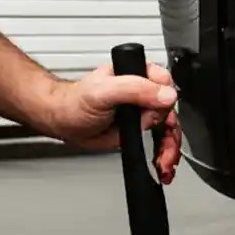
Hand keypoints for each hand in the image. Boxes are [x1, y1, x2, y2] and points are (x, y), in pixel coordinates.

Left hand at [42, 63, 181, 183]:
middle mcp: (145, 90)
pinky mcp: (141, 127)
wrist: (64, 122)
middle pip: (171, 110)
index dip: (163, 102)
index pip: (167, 85)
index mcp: (140, 73)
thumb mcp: (105, 91)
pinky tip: (163, 161)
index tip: (152, 116)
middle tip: (158, 143)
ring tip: (164, 160)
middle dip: (169, 131)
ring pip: (169, 127)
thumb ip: (136, 89)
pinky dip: (165, 152)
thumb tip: (167, 95)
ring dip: (170, 146)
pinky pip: (161, 139)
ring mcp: (144, 110)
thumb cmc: (76, 102)